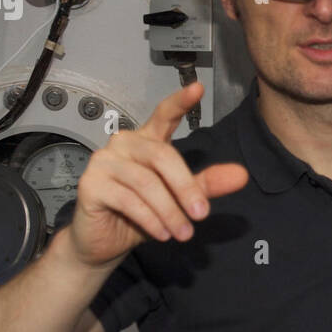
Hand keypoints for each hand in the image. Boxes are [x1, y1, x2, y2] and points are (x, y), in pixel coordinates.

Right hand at [68, 82, 248, 268]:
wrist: (104, 243)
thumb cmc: (140, 215)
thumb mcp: (178, 199)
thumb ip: (207, 185)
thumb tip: (241, 175)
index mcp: (147, 140)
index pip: (164, 115)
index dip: (180, 102)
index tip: (198, 88)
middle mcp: (125, 144)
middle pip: (162, 156)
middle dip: (186, 188)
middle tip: (201, 214)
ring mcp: (104, 161)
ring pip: (146, 182)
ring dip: (169, 212)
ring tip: (183, 233)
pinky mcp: (90, 184)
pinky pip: (128, 199)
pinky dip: (150, 219)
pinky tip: (161, 233)